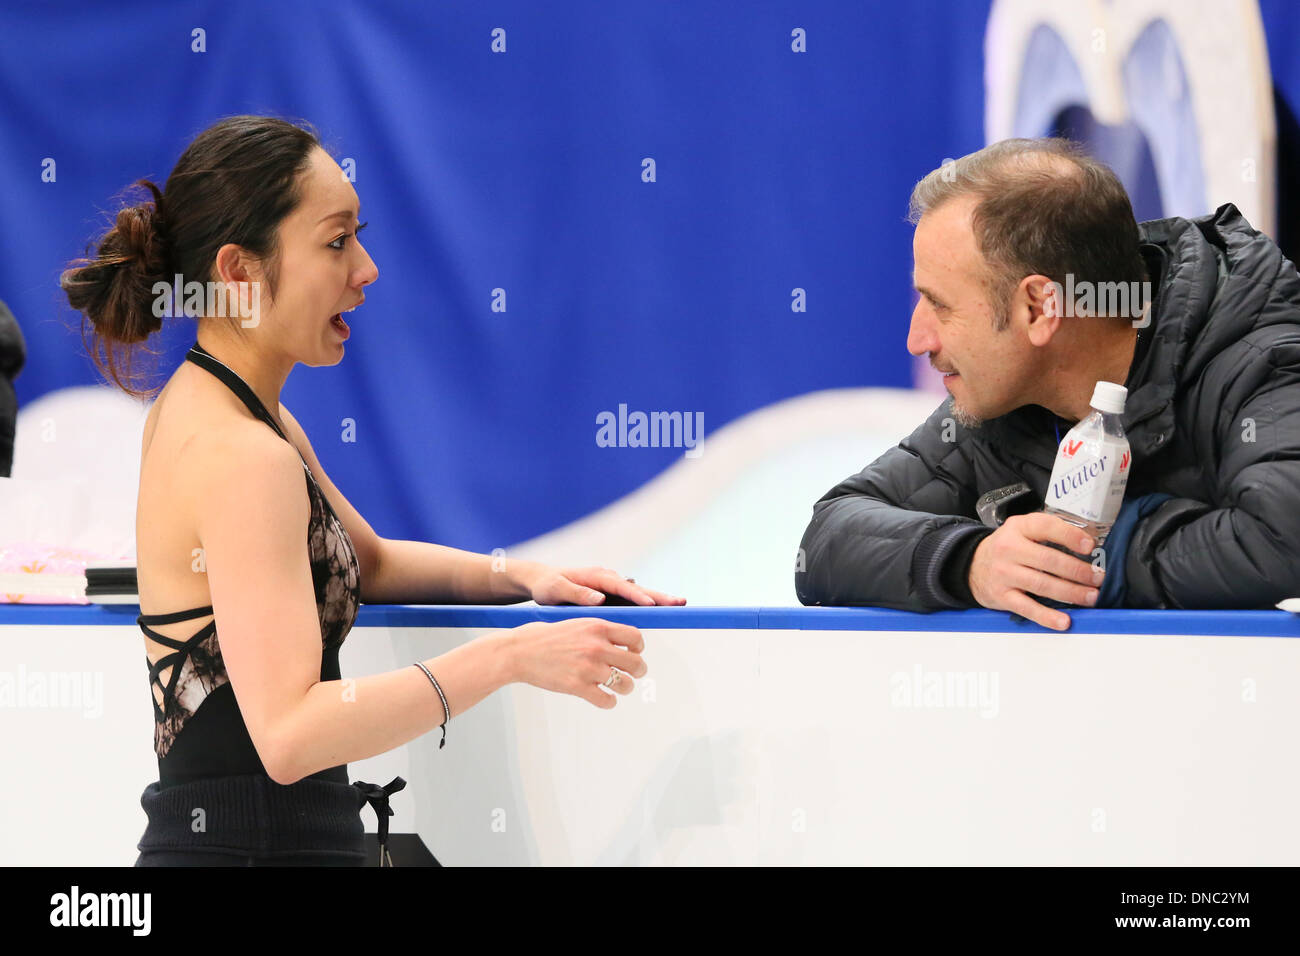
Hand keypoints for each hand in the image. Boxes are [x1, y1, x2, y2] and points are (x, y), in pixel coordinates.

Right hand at [507, 618, 646, 708]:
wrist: (519, 651)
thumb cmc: (545, 637)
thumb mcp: (576, 623)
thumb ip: (598, 631)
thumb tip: (620, 642)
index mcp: (597, 627)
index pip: (635, 637)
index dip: (638, 648)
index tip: (634, 653)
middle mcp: (597, 646)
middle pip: (636, 663)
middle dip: (638, 671)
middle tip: (633, 675)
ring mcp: (588, 668)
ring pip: (625, 684)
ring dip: (625, 688)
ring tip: (618, 688)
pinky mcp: (578, 686)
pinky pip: (607, 700)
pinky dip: (609, 702)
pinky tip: (605, 698)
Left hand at [528, 565, 685, 606]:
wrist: (541, 581)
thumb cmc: (547, 585)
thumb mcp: (556, 590)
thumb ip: (576, 593)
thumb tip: (599, 598)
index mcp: (596, 576)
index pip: (621, 587)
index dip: (637, 596)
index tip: (651, 605)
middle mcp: (607, 579)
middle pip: (637, 588)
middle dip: (659, 595)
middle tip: (680, 602)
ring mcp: (610, 588)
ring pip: (638, 594)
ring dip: (658, 600)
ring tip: (679, 605)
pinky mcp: (610, 596)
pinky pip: (631, 601)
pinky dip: (647, 605)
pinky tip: (660, 612)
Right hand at [968, 513, 1105, 630]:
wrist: (972, 565)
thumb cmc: (1007, 547)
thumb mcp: (1023, 529)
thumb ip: (1049, 531)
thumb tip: (1087, 542)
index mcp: (1018, 528)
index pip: (1046, 527)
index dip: (1070, 536)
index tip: (1089, 546)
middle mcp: (1009, 549)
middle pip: (1048, 560)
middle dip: (1078, 571)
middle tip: (1097, 577)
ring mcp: (1004, 574)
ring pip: (1042, 585)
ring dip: (1071, 593)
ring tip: (1090, 596)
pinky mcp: (1002, 596)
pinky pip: (1028, 608)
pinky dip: (1047, 616)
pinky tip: (1064, 621)